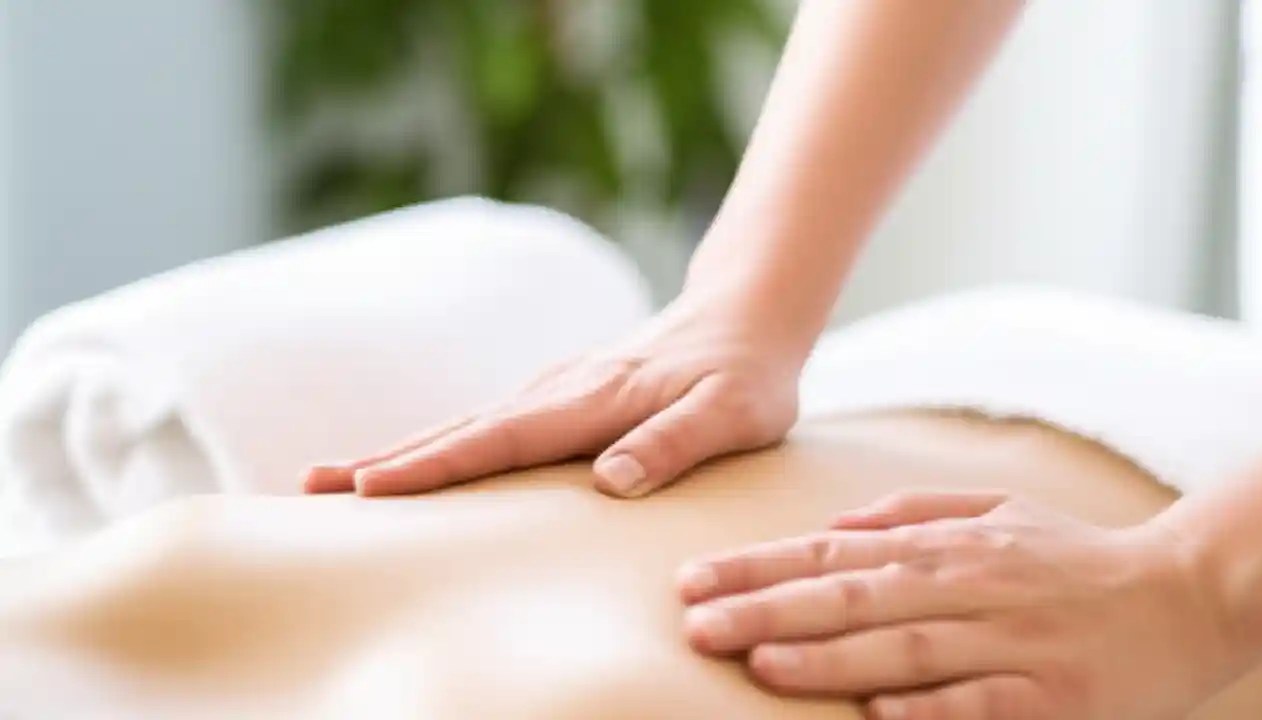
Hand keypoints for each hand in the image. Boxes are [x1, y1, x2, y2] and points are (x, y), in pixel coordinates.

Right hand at [301, 289, 805, 497]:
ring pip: (464, 427)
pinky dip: (439, 446)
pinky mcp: (557, 397)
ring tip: (335, 481)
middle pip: (459, 431)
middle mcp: (558, 392)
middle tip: (311, 486)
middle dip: (387, 460)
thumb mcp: (731, 415)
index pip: (500, 441)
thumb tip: (607, 482)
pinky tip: (415, 465)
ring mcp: (553, 391)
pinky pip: (487, 427)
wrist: (744, 317)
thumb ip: (673, 444)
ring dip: (400, 454)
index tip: (371, 488)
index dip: (435, 468)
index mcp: (591, 401)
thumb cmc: (744, 374)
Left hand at [677, 492, 1235, 719]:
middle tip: (697, 624)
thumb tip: (838, 522)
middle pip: (850, 597)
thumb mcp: (994, 509)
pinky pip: (977, 704)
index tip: (693, 580)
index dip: (758, 566)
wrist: (1183, 593)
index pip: (830, 552)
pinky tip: (876, 717)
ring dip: (826, 658)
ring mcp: (1005, 641)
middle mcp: (964, 585)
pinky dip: (928, 709)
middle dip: (766, 610)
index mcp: (945, 545)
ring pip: (902, 649)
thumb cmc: (1072, 556)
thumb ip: (913, 512)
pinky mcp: (1048, 696)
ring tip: (758, 663)